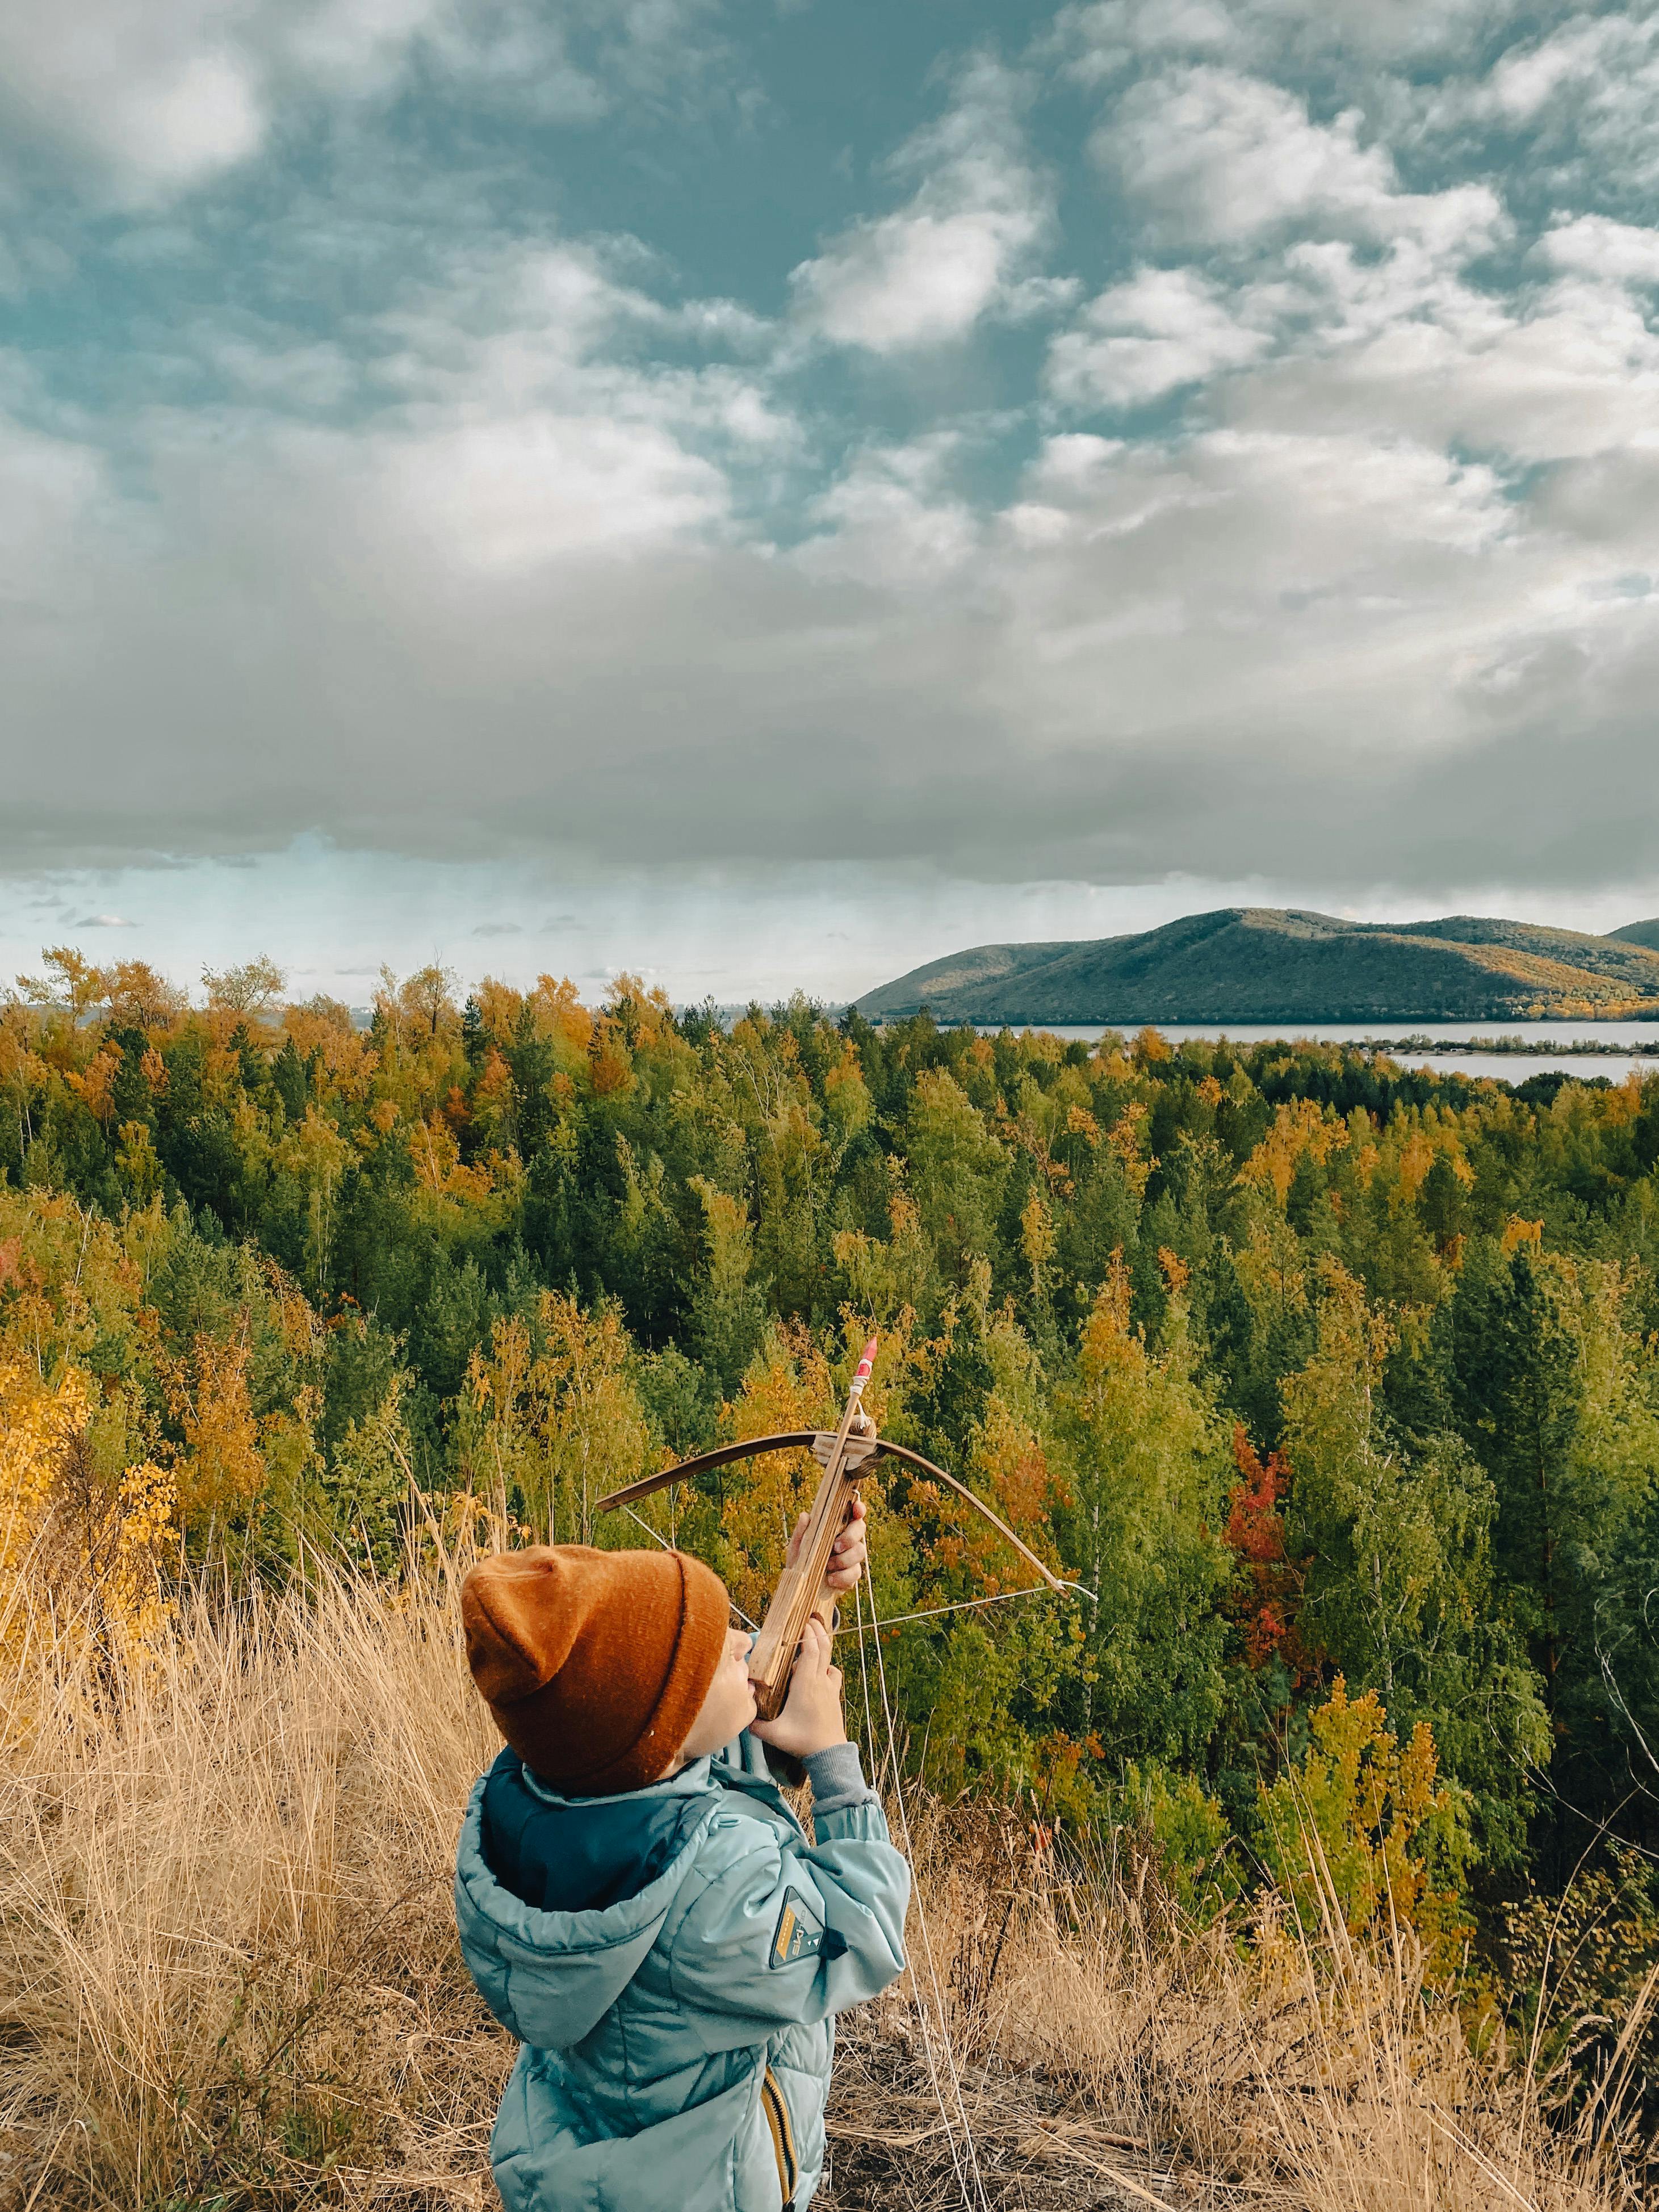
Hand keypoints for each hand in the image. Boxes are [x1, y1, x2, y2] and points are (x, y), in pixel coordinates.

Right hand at [750, 1618, 847, 1757]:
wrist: (828, 1753)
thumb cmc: (802, 1740)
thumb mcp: (773, 1733)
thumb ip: (754, 1723)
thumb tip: (741, 1714)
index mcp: (807, 1683)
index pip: (811, 1649)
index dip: (807, 1633)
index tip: (801, 1622)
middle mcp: (820, 1681)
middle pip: (824, 1647)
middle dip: (817, 1630)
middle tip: (809, 1620)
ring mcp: (830, 1688)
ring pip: (830, 1659)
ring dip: (823, 1647)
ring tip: (812, 1642)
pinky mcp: (834, 1696)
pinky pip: (833, 1674)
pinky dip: (827, 1666)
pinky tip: (819, 1671)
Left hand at [786, 1493, 866, 1598]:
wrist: (801, 1584)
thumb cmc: (801, 1558)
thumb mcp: (798, 1544)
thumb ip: (802, 1531)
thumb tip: (805, 1516)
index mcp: (837, 1526)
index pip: (853, 1512)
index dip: (859, 1508)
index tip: (857, 1509)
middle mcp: (848, 1538)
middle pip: (861, 1529)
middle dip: (850, 1537)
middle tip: (835, 1547)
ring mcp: (852, 1556)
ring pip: (860, 1551)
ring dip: (843, 1559)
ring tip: (827, 1565)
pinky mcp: (852, 1574)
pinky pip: (855, 1573)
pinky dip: (842, 1577)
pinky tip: (830, 1579)